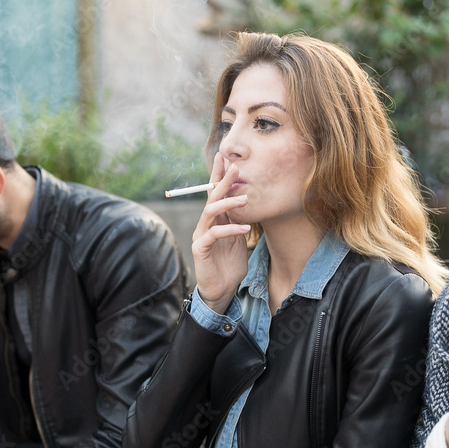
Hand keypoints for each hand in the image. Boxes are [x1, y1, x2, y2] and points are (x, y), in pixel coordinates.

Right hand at [191, 152, 250, 313]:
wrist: (221, 290)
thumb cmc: (230, 266)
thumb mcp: (238, 239)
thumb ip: (238, 222)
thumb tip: (248, 202)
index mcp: (215, 220)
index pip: (215, 193)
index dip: (218, 175)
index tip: (225, 157)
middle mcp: (205, 224)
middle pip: (212, 197)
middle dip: (223, 180)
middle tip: (235, 167)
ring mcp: (201, 235)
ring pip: (211, 212)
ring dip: (228, 203)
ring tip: (245, 198)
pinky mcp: (200, 248)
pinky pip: (215, 234)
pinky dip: (230, 229)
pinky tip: (245, 229)